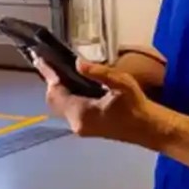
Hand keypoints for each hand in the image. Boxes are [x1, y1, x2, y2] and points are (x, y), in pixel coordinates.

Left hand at [35, 56, 167, 148]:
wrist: (149, 129)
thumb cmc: (137, 106)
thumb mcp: (121, 83)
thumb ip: (98, 72)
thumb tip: (79, 63)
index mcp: (81, 113)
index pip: (56, 91)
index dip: (48, 74)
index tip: (40, 59)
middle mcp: (77, 123)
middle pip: (54, 99)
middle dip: (52, 80)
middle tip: (51, 62)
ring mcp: (81, 127)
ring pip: (61, 105)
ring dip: (59, 88)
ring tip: (61, 69)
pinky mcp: (87, 127)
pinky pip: (70, 108)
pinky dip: (68, 95)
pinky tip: (74, 83)